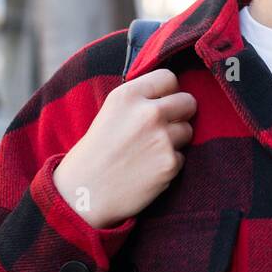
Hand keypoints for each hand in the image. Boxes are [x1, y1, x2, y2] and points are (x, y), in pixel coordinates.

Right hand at [52, 69, 196, 228]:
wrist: (82, 194)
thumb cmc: (95, 153)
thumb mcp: (110, 112)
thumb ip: (140, 100)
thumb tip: (172, 91)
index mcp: (128, 95)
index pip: (169, 78)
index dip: (168, 92)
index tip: (160, 103)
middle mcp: (148, 112)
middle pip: (188, 102)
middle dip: (180, 114)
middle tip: (161, 128)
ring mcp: (162, 138)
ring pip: (188, 130)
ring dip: (176, 140)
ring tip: (148, 151)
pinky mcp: (170, 163)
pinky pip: (183, 156)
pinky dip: (170, 163)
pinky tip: (148, 169)